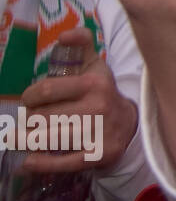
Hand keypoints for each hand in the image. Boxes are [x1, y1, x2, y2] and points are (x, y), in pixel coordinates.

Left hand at [19, 28, 136, 172]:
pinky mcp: (98, 155)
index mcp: (94, 84)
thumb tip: (64, 36)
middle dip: (28, 120)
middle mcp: (97, 108)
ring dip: (27, 140)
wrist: (130, 123)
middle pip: (42, 117)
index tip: (28, 101)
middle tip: (28, 120)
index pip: (46, 91)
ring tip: (20, 138)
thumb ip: (81, 43)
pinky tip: (29, 161)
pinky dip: (41, 163)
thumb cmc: (103, 92)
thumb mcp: (94, 65)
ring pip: (47, 139)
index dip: (29, 97)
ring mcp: (98, 133)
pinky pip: (63, 163)